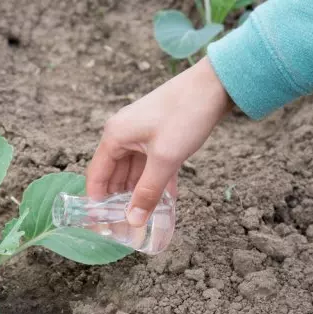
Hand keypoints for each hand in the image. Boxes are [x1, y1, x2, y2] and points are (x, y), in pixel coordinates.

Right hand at [86, 57, 232, 226]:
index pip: (97, 176)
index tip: (102, 226)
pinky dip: (156, 183)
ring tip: (145, 221)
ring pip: (134, 173)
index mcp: (115, 136)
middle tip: (126, 229)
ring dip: (140, 194)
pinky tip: (165, 203)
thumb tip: (132, 220)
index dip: (97, 202)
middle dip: (120, 202)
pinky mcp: (158, 137)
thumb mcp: (165, 159)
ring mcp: (141, 136)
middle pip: (115, 176)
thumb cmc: (185, 114)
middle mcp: (123, 136)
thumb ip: (147, 191)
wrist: (215, 84)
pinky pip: (151, 166)